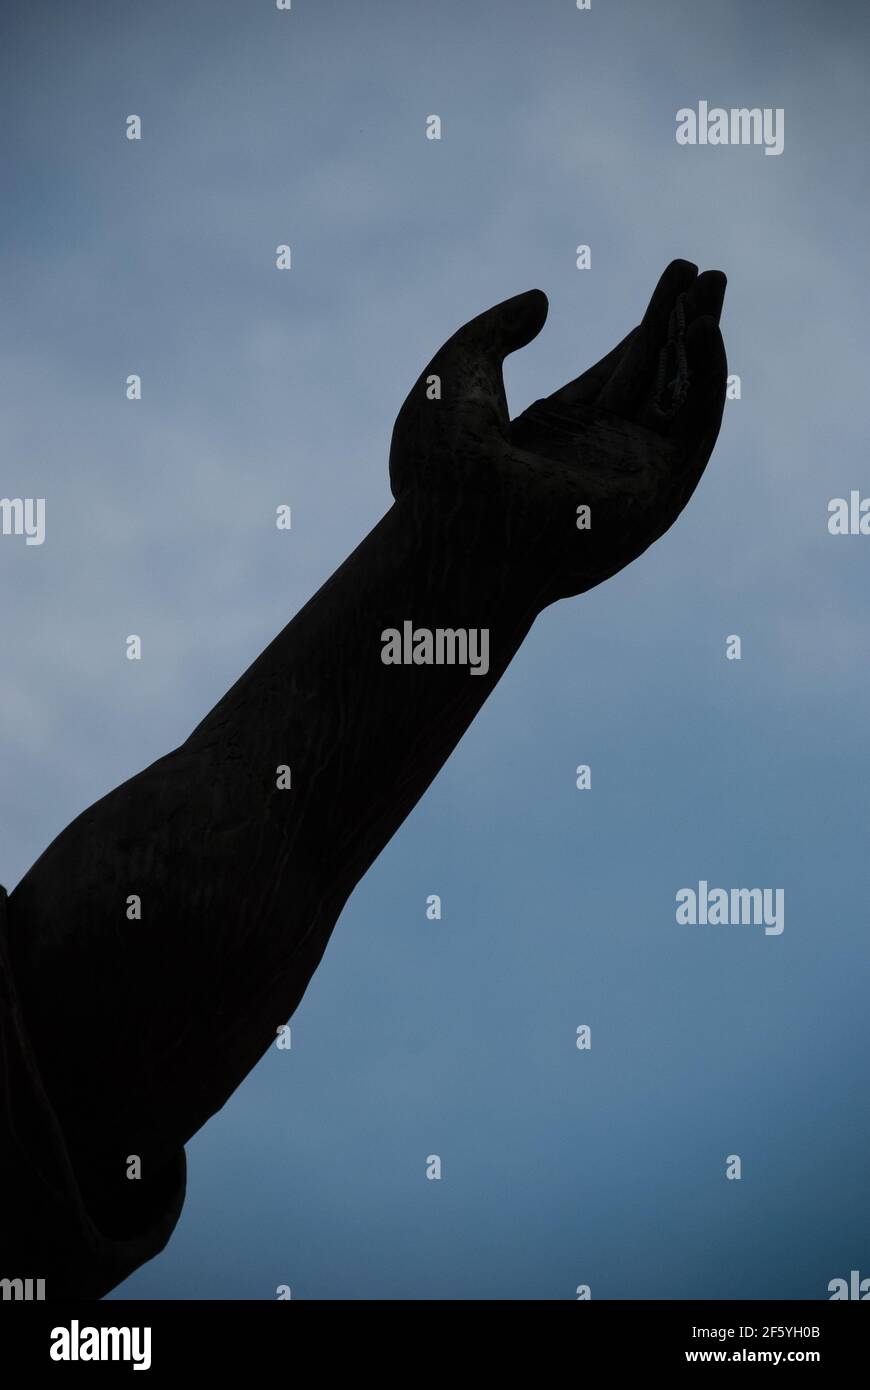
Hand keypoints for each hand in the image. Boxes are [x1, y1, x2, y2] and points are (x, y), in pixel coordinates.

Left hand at [389, 260, 726, 606]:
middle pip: (652, 384)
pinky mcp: (654, 498)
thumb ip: (496, 329)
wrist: (458, 531)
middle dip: (679, 327)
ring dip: (700, 343)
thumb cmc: (441, 468)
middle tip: (705, 273)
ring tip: (714, 283)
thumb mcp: (459, 372)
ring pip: (677, 401)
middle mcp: (593, 462)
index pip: (612, 378)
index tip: (672, 281)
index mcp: (548, 440)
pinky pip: (693, 432)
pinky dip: (707, 379)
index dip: (643, 331)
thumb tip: (541, 301)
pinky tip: (705, 329)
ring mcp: (625, 482)